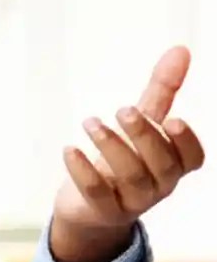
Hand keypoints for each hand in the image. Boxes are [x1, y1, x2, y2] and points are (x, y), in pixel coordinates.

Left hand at [51, 46, 204, 261]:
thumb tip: (180, 49)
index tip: (172, 118)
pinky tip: (69, 149)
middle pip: (161, 164)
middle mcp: (159, 186)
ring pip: (131, 177)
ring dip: (111, 147)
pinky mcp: (104, 212)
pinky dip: (82, 171)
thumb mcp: (142, 123)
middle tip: (123, 110)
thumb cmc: (124, 158)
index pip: (192, 158)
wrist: (89, 206)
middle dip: (144, 136)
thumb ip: (162, 90)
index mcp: (174, 165)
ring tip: (91, 122)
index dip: (185, 141)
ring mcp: (133, 202)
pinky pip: (97, 194)